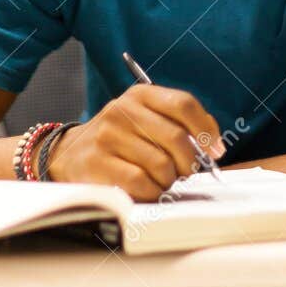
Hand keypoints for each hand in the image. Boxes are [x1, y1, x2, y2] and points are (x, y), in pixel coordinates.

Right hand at [46, 85, 224, 199]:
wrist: (69, 154)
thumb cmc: (120, 139)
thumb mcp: (144, 118)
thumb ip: (177, 124)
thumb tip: (214, 146)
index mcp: (140, 95)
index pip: (184, 104)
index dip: (206, 129)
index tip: (217, 150)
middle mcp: (122, 110)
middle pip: (177, 138)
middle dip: (191, 162)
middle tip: (188, 172)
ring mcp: (108, 136)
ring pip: (162, 164)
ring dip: (169, 180)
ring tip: (162, 180)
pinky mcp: (97, 163)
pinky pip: (142, 183)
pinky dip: (153, 191)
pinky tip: (148, 189)